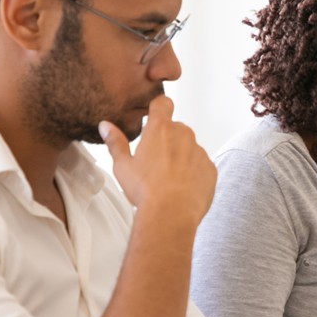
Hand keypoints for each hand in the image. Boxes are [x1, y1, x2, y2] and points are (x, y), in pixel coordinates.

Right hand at [99, 95, 215, 224]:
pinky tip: (181, 188)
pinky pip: (201, 165)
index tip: (153, 117)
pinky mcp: (210, 168)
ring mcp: (199, 151)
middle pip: (176, 129)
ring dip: (180, 157)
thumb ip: (116, 142)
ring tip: (167, 179)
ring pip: (189, 148)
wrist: (171, 214)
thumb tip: (105, 126)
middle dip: (167, 140)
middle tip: (154, 162)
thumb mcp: (123, 165)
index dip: (158, 108)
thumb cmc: (145, 189)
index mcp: (160, 129)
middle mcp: (183, 134)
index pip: (163, 103)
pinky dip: (193, 173)